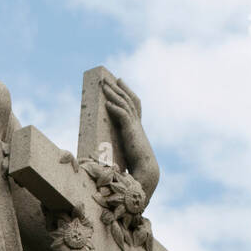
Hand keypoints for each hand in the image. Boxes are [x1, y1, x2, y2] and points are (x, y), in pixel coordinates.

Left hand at [101, 75, 158, 198]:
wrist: (147, 174)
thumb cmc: (138, 168)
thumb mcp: (127, 154)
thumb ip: (120, 147)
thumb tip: (106, 154)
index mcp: (137, 129)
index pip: (134, 106)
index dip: (127, 93)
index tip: (120, 83)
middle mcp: (137, 125)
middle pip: (129, 100)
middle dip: (119, 88)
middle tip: (109, 77)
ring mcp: (135, 127)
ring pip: (125, 104)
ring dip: (113, 94)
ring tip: (103, 85)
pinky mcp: (131, 132)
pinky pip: (123, 116)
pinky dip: (115, 108)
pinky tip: (107, 103)